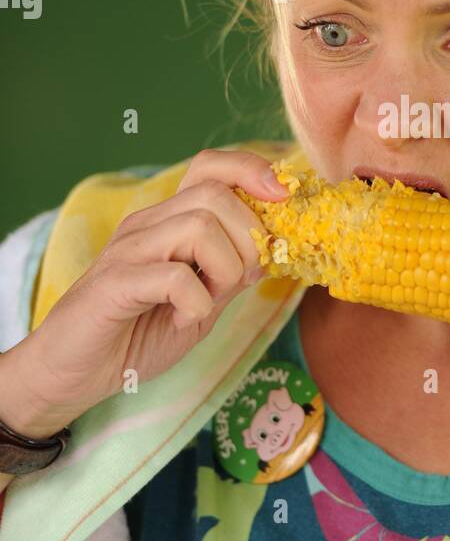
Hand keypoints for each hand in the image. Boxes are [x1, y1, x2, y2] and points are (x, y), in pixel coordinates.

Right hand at [4, 150, 289, 436]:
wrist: (74, 374)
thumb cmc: (136, 335)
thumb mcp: (201, 302)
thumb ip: (230, 273)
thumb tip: (273, 249)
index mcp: (168, 221)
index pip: (210, 166)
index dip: (251, 171)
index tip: (284, 197)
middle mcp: (147, 225)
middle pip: (215, 195)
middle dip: (249, 238)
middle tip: (242, 280)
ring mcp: (129, 251)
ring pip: (199, 226)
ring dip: (225, 269)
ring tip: (210, 302)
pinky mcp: (115, 284)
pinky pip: (174, 276)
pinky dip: (196, 303)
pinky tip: (184, 319)